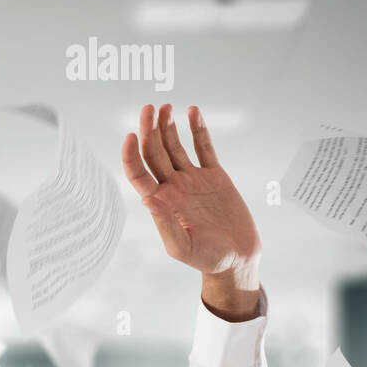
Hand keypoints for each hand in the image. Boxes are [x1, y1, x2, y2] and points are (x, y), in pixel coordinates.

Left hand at [121, 104, 261, 294]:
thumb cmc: (207, 258)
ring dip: (168, 127)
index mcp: (161, 203)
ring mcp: (193, 180)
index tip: (129, 136)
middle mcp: (173, 188)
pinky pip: (204, 147)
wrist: (237, 258)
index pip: (139, 174)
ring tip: (165, 107)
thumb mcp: (182, 247)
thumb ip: (165, 224)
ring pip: (175, 147)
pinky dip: (198, 129)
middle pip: (154, 154)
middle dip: (149, 131)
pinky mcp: (214, 176)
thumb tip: (148, 199)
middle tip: (148, 108)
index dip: (131, 156)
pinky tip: (192, 112)